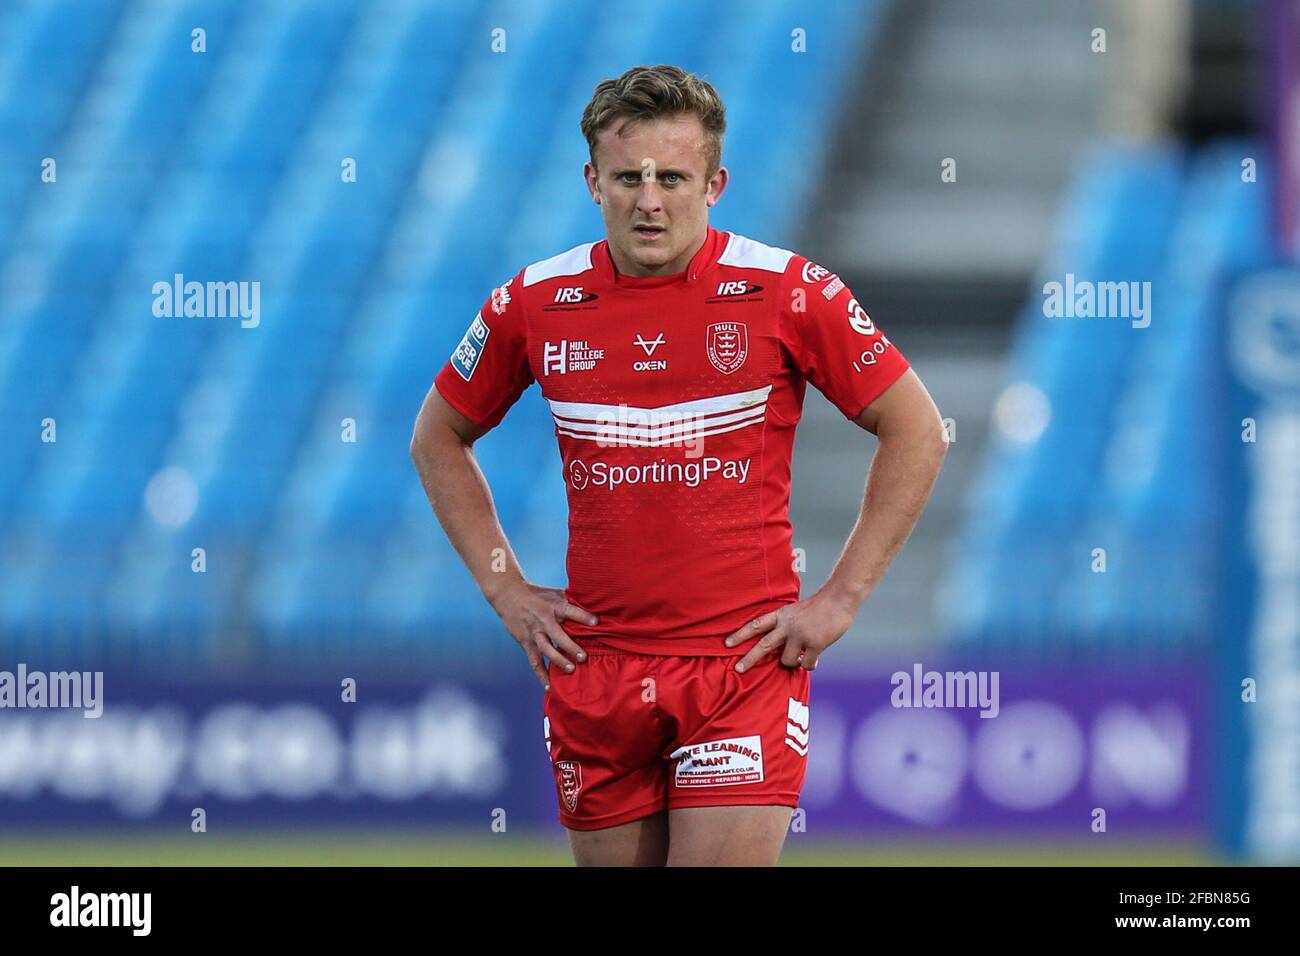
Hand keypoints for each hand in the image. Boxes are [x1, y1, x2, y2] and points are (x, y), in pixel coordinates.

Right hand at [490, 582, 596, 688]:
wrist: (508, 596)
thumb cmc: (536, 594)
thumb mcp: (554, 593)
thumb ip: (571, 599)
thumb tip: (593, 602)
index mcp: (553, 606)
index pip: (569, 610)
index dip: (582, 616)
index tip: (596, 622)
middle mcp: (543, 621)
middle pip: (557, 635)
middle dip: (570, 646)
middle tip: (583, 657)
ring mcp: (534, 634)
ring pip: (545, 650)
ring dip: (558, 660)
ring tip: (570, 670)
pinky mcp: (526, 643)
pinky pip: (534, 661)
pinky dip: (541, 675)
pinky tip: (549, 686)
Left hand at [723, 591, 856, 672]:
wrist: (839, 599)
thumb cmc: (818, 607)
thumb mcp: (795, 611)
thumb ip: (785, 625)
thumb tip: (779, 648)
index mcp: (781, 615)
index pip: (756, 625)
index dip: (740, 634)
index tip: (727, 644)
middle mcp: (787, 625)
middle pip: (764, 645)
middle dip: (750, 658)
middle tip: (738, 669)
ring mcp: (801, 635)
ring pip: (787, 660)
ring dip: (792, 663)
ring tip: (800, 657)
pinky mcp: (815, 644)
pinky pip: (806, 664)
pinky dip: (809, 665)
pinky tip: (814, 660)